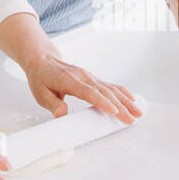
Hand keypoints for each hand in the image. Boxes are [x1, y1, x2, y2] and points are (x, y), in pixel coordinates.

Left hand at [20, 51, 141, 121]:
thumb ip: (52, 104)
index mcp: (70, 81)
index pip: (89, 92)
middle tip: (132, 119)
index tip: (115, 111)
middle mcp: (83, 77)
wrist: (42, 60)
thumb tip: (61, 115)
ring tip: (138, 112)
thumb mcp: (40, 93)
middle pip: (105, 92)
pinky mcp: (93, 78)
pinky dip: (122, 93)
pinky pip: (110, 85)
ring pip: (111, 89)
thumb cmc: (41, 78)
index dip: (102, 102)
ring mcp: (90, 77)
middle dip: (121, 106)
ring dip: (126, 101)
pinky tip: (132, 100)